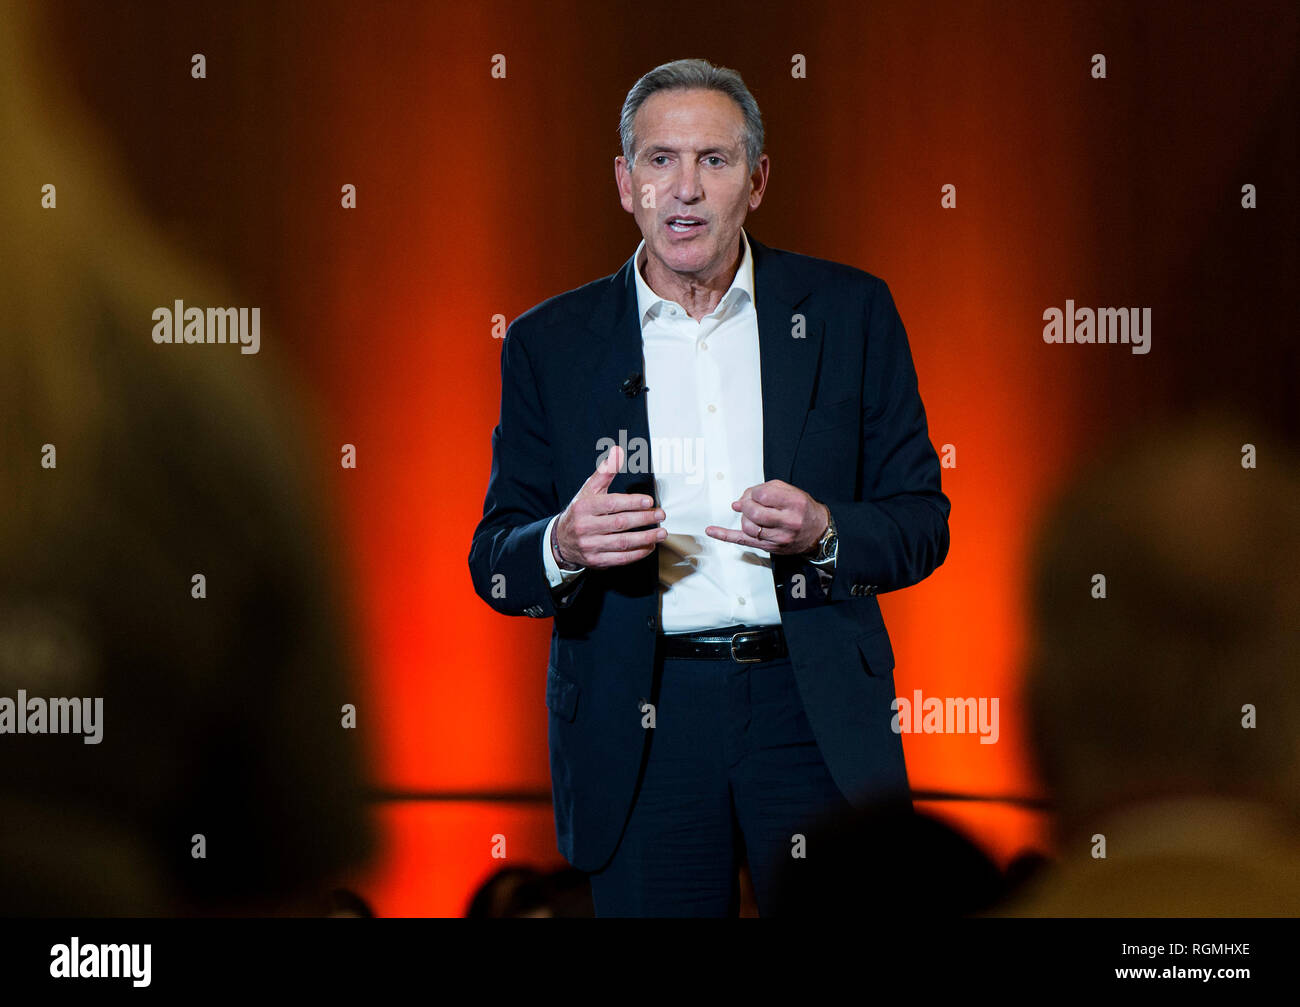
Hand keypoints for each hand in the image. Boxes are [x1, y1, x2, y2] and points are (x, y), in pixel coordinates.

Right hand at [555, 445, 666, 567]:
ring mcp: (590, 546)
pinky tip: (649, 546)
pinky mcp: (596, 560)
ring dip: (645, 538)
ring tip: (661, 532)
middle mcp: (585, 527)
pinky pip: (620, 558)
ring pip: (622, 543)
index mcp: (584, 507)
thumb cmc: (580, 511)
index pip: (611, 504)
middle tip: (660, 515)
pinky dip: (638, 553)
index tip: (648, 501)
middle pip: (620, 523)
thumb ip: (605, 472)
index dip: (631, 502)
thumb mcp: (588, 490)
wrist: (561, 540)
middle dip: (643, 519)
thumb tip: (617, 452)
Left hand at [705, 480, 828, 555]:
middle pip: (754, 512)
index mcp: (794, 504)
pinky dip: (725, 535)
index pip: (763, 495)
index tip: (756, 494)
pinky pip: (743, 541)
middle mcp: (788, 522)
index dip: (754, 492)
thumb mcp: (790, 491)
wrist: (817, 531)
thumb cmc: (802, 510)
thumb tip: (739, 501)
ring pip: (748, 527)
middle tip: (748, 503)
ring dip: (744, 518)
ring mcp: (779, 538)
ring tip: (750, 514)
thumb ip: (765, 490)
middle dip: (746, 505)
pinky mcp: (770, 547)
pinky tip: (712, 530)